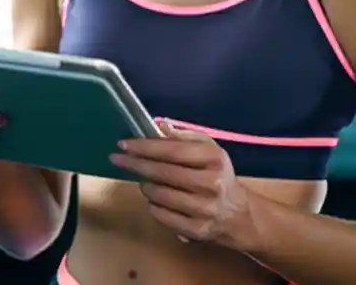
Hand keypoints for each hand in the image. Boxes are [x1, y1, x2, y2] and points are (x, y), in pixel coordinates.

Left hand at [111, 120, 258, 249]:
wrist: (237, 214)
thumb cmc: (216, 174)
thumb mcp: (208, 150)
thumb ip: (183, 136)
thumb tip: (159, 125)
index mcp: (214, 159)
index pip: (172, 150)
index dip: (144, 147)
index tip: (123, 144)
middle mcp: (212, 184)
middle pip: (163, 173)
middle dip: (136, 164)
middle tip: (117, 159)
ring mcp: (206, 209)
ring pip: (159, 195)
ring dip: (145, 185)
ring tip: (145, 181)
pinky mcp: (197, 230)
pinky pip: (161, 215)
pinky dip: (152, 205)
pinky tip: (155, 200)